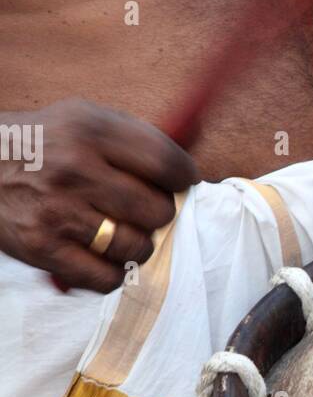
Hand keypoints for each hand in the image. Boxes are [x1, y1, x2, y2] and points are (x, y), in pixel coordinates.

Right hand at [0, 99, 199, 291]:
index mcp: (91, 130)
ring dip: (137, 245)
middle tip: (141, 209)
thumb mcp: (81, 119)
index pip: (165, 162)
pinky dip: (114, 273)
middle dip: (157, 213)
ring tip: (120, 232)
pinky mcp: (44, 248)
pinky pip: (107, 277)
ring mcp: (59, 211)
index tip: (180, 182)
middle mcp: (76, 169)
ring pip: (137, 247)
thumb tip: (187, 165)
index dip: (183, 177)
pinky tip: (105, 257)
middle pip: (157, 210)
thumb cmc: (41, 144)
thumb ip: (133, 137)